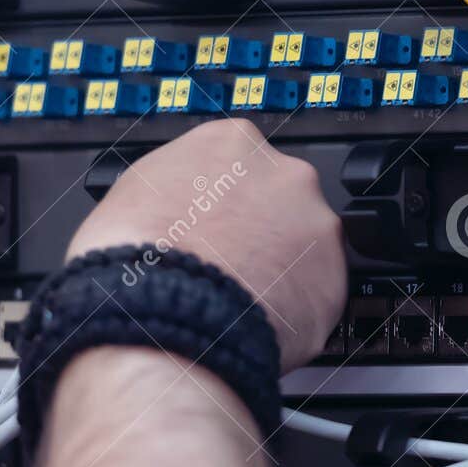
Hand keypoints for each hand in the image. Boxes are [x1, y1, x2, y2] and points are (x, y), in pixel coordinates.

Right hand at [66, 119, 346, 371]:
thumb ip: (175, 185)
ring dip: (281, 272)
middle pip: (280, 203)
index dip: (225, 203)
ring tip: (242, 302)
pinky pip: (316, 297)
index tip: (217, 225)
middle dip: (261, 234)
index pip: (240, 165)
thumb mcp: (134, 192)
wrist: (160, 318)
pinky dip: (294, 312)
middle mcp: (286, 174)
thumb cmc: (135, 260)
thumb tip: (177, 205)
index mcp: (233, 143)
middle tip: (230, 266)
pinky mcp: (333, 281)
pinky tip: (259, 324)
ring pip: (304, 250)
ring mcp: (316, 227)